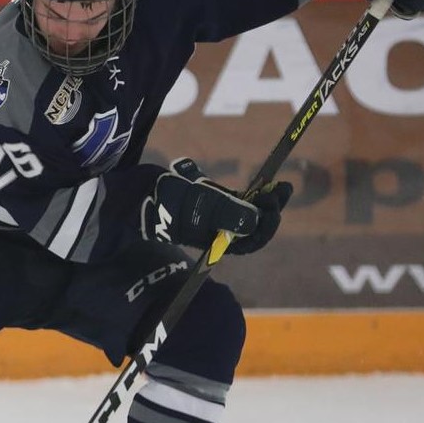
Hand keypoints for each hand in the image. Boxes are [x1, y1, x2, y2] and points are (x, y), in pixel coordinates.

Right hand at [141, 158, 291, 254]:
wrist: (140, 194)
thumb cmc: (169, 201)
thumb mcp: (199, 205)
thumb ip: (227, 212)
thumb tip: (256, 218)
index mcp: (218, 240)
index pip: (251, 239)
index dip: (267, 223)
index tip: (274, 202)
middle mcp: (220, 231)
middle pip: (254, 226)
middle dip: (271, 209)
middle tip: (283, 187)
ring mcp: (215, 217)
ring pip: (249, 213)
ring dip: (265, 200)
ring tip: (279, 185)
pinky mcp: (211, 203)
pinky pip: (238, 201)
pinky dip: (251, 194)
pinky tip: (261, 183)